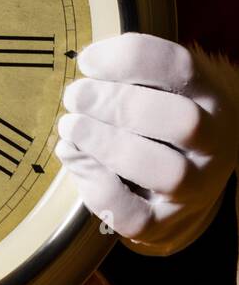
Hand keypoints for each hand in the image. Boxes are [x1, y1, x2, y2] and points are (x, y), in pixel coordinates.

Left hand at [55, 32, 238, 254]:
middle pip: (184, 122)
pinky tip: (78, 161)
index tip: (87, 61)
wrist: (185, 176)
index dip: (126, 59)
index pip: (180, 67)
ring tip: (72, 127)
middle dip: (119, 105)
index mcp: (207, 95)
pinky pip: (138, 219)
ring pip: (168, 173)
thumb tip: (83, 79)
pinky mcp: (168, 225)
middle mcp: (213, 142)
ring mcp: (197, 188)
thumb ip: (121, 76)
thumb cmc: (156, 118)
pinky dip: (100, 190)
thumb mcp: (153, 85)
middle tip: (76, 96)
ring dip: (109, 145)